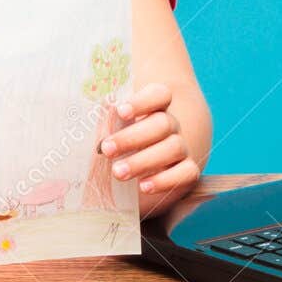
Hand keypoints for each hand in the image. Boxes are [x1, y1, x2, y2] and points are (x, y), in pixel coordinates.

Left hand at [99, 83, 200, 203]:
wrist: (131, 185)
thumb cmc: (116, 150)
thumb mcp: (106, 135)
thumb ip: (103, 125)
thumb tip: (93, 120)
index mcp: (153, 109)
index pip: (159, 94)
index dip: (143, 101)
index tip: (120, 112)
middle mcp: (170, 126)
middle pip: (162, 123)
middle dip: (132, 137)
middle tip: (106, 149)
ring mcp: (181, 148)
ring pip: (173, 147)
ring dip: (143, 161)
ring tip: (118, 172)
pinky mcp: (188, 173)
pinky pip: (187, 173)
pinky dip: (164, 180)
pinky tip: (143, 186)